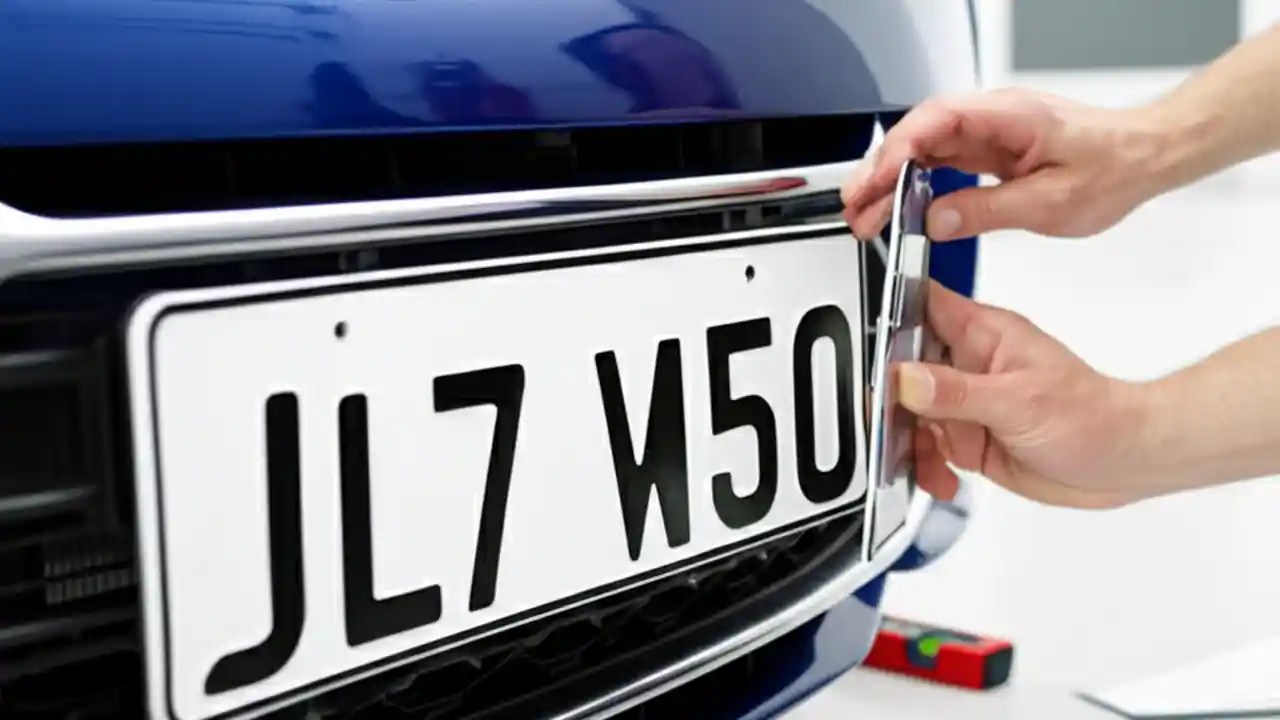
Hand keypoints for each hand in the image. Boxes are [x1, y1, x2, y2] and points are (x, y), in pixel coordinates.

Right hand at [842, 89, 1168, 241]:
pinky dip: (912, 183)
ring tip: (865, 214)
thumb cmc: (1111, 169)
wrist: (1142, 158)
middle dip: (879, 169)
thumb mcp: (1049, 203)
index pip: (936, 122)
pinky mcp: (988, 149)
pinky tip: (897, 205)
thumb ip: (987, 211)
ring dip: (890, 180)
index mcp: (1008, 116)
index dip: (898, 151)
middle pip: (918, 134)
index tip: (875, 182)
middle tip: (854, 207)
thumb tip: (937, 220)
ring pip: (923, 149)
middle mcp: (992, 117)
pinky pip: (939, 161)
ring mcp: (987, 131)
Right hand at [901, 283, 1157, 508]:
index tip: (867, 343)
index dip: (889, 312)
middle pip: (903, 367)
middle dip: (892, 399)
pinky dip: (926, 465)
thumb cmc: (1092, 417)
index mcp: (983, 335)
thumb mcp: (1018, 402)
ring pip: (910, 413)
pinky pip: (927, 447)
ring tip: (925, 458)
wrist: (1122, 462)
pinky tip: (942, 476)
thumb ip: (957, 392)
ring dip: (909, 440)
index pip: (923, 305)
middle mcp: (969, 365)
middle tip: (892, 422)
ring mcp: (967, 401)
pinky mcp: (968, 435)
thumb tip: (906, 379)